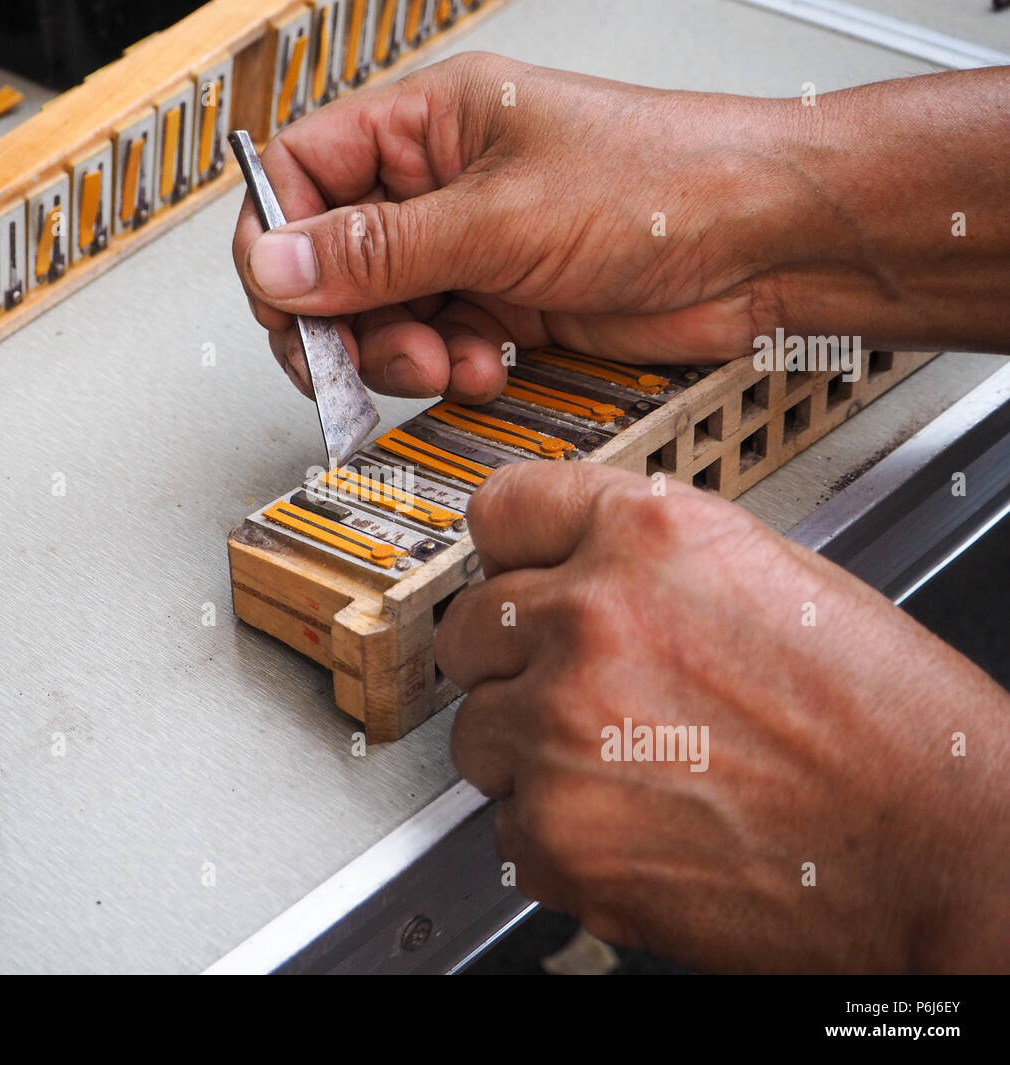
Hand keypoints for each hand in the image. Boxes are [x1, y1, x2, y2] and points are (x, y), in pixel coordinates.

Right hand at [232, 52, 796, 401]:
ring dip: (399, 354)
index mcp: (427, 125)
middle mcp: (439, 186)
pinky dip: (448, 370)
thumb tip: (280, 265)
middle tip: (359, 359)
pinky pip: (436, 347)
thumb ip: (378, 250)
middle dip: (341, 320)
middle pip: (331, 261)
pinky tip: (485, 366)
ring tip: (443, 362)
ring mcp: (470, 250)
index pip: (302, 175)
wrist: (764, 248)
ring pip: (380, 316)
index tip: (290, 301)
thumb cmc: (666, 184)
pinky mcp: (503, 305)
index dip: (280, 241)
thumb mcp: (498, 217)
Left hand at [435, 460, 1009, 971]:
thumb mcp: (766, 576)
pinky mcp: (556, 830)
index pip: (502, 511)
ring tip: (626, 767)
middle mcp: (593, 618)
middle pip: (470, 627)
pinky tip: (636, 822)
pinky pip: (508, 819)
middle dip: (515, 661)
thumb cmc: (886, 723)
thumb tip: (562, 571)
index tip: (510, 575)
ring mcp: (562, 726)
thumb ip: (644, 562)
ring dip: (530, 751)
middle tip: (581, 692)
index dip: (511, 552)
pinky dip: (557, 830)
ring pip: (479, 730)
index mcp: (650, 535)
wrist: (944, 850)